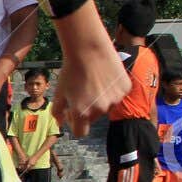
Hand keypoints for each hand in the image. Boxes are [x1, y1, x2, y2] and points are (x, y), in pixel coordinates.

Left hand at [51, 1, 128, 135]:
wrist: (89, 49)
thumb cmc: (70, 71)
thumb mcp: (59, 93)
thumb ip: (57, 112)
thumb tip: (61, 123)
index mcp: (81, 113)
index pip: (80, 132)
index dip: (75, 124)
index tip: (73, 115)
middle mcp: (100, 110)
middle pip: (92, 118)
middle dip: (86, 109)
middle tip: (82, 92)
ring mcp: (114, 100)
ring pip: (106, 107)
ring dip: (100, 100)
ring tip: (93, 82)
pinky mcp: (125, 89)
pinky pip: (117, 95)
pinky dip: (111, 90)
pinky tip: (105, 77)